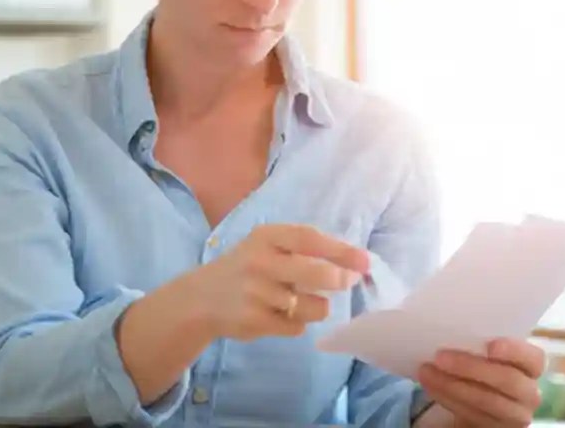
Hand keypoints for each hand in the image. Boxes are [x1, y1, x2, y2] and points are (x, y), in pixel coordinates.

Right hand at [187, 223, 368, 340]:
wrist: (200, 299)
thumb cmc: (244, 268)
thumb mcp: (265, 246)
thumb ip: (301, 250)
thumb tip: (352, 263)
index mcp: (265, 237)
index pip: (309, 239)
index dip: (340, 250)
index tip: (365, 261)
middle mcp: (260, 262)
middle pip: (315, 273)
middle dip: (339, 279)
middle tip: (348, 282)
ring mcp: (256, 293)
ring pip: (312, 306)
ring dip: (317, 307)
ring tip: (301, 302)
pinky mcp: (255, 321)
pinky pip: (296, 327)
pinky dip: (296, 324)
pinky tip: (279, 316)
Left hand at [416, 338, 544, 426]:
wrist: (477, 399)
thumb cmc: (482, 364)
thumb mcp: (485, 351)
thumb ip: (479, 341)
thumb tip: (449, 324)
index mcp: (531, 366)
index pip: (534, 358)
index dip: (515, 351)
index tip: (490, 345)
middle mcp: (530, 393)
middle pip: (508, 380)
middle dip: (470, 367)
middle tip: (439, 356)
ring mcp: (515, 415)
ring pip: (486, 401)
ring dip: (451, 385)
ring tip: (426, 371)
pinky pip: (471, 415)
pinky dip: (447, 398)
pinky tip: (430, 386)